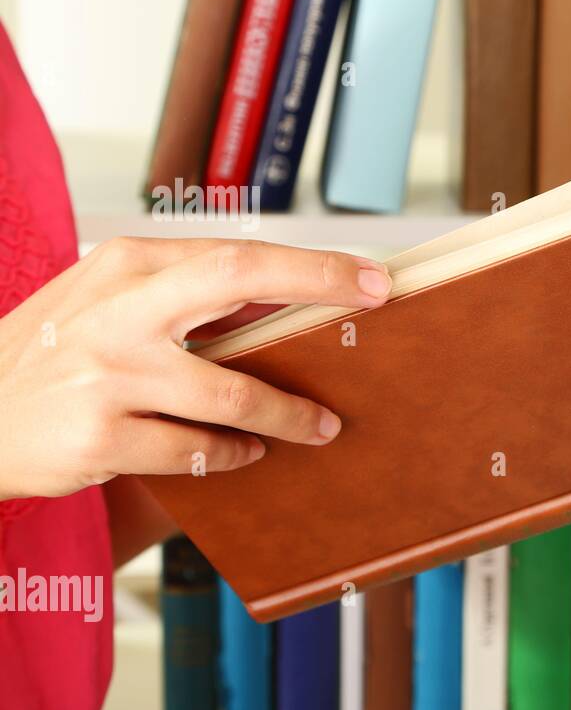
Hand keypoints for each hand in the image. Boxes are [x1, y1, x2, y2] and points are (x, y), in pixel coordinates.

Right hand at [0, 237, 392, 501]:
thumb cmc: (52, 356)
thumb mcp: (106, 303)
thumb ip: (184, 298)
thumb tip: (286, 305)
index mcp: (126, 266)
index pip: (238, 255)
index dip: (314, 266)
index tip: (373, 277)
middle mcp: (117, 310)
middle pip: (240, 282)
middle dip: (321, 288)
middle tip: (378, 307)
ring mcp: (107, 375)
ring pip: (234, 394)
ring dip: (289, 415)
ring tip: (320, 427)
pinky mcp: (100, 437)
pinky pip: (198, 452)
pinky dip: (234, 454)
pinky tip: (246, 453)